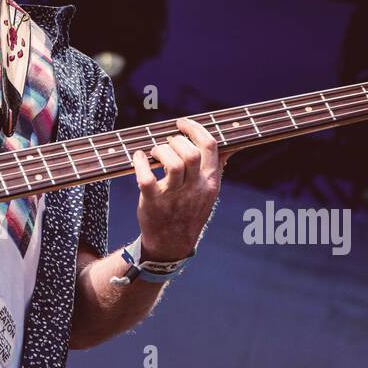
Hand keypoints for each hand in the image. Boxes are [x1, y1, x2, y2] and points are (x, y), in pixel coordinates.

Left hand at [132, 117, 226, 260]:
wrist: (172, 245)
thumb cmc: (189, 211)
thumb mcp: (208, 192)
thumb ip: (215, 169)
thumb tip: (229, 147)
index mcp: (210, 182)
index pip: (210, 146)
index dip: (194, 128)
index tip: (181, 123)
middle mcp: (195, 189)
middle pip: (191, 153)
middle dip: (175, 140)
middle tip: (166, 144)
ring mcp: (175, 197)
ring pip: (173, 163)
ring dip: (160, 151)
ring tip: (154, 152)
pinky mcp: (154, 204)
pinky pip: (146, 179)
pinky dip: (139, 163)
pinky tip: (138, 158)